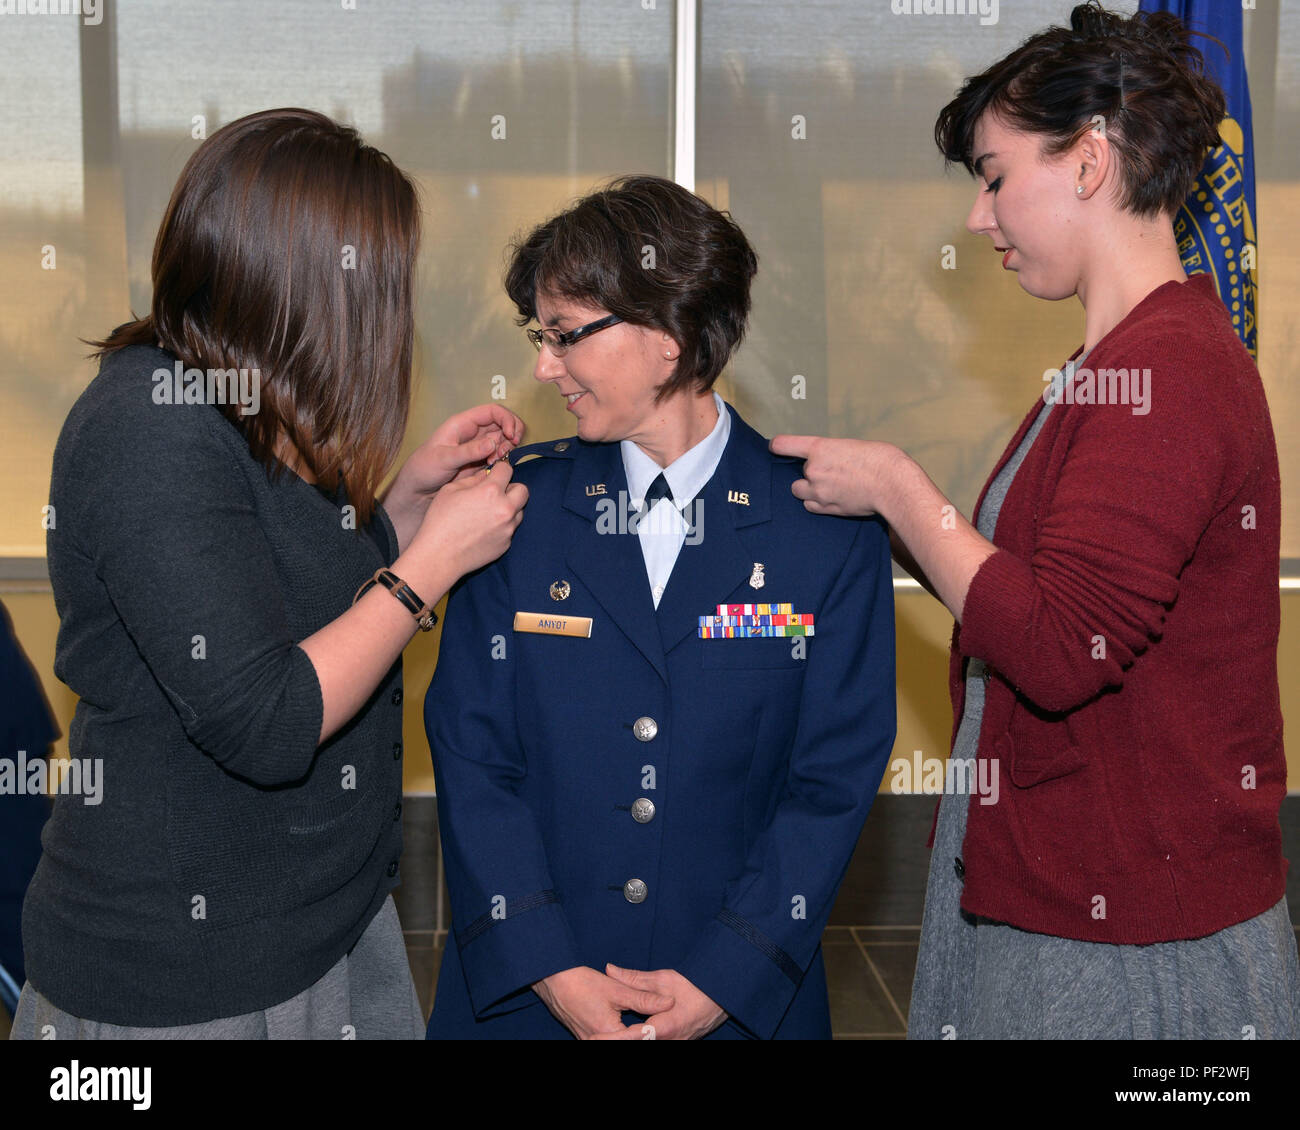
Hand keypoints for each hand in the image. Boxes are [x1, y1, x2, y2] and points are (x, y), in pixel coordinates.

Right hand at [398, 458, 527, 592]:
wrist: (439, 556)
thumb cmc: (440, 521)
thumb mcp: (450, 490)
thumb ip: (473, 479)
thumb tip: (487, 474)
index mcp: (490, 491)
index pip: (507, 470)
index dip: (499, 469)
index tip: (494, 473)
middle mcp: (505, 509)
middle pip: (523, 490)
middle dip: (511, 487)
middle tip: (496, 493)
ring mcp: (507, 528)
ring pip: (519, 511)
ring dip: (509, 507)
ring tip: (489, 512)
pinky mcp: (506, 544)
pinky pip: (510, 528)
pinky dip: (502, 525)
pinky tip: (485, 529)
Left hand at [400, 403, 525, 497]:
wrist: (419, 488)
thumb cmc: (425, 468)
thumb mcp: (444, 458)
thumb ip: (468, 451)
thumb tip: (492, 443)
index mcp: (463, 423)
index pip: (492, 411)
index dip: (506, 419)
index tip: (511, 435)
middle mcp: (474, 432)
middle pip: (503, 422)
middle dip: (512, 433)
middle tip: (511, 447)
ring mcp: (479, 446)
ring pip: (503, 439)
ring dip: (507, 448)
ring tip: (496, 460)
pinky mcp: (482, 460)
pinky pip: (499, 454)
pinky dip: (503, 459)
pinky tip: (493, 467)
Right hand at [532, 966, 674, 1040]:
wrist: (553, 981)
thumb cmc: (582, 983)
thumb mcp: (617, 989)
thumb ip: (644, 999)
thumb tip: (669, 1002)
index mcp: (608, 1034)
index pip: (640, 1037)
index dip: (655, 1031)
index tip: (668, 1025)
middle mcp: (597, 1043)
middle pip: (628, 1040)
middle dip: (641, 1033)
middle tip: (656, 1025)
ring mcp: (590, 1042)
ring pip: (618, 1040)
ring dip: (631, 1034)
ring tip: (647, 1026)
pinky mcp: (586, 1039)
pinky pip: (608, 1039)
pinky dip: (619, 1034)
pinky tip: (628, 1026)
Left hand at [594, 965, 726, 1039]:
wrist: (722, 998)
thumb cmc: (695, 986)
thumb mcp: (664, 978)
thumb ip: (634, 978)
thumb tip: (610, 969)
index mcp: (664, 1028)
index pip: (630, 1037)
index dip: (610, 1039)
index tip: (592, 1037)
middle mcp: (669, 1043)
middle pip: (636, 1043)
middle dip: (614, 1040)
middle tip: (591, 1037)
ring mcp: (673, 1046)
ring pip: (644, 1044)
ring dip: (625, 1039)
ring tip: (601, 1037)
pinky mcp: (675, 1045)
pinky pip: (653, 1043)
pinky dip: (637, 1038)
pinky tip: (625, 1034)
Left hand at [769, 435, 905, 517]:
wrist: (893, 484)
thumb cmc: (880, 460)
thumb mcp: (852, 446)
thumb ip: (833, 453)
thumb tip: (827, 461)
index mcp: (820, 448)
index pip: (783, 445)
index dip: (777, 446)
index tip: (774, 447)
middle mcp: (814, 469)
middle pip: (798, 472)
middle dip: (809, 473)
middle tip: (830, 472)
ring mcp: (818, 490)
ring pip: (799, 491)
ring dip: (808, 489)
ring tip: (828, 487)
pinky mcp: (826, 507)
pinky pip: (809, 506)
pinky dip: (816, 503)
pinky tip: (831, 498)